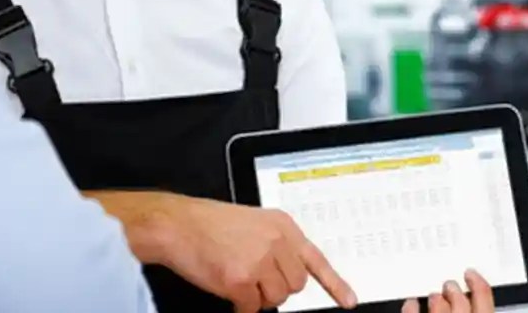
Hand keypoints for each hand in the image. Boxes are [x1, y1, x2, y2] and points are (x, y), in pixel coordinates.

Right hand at [89, 191, 355, 311]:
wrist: (178, 224)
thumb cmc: (209, 224)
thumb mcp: (253, 223)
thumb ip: (275, 244)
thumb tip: (287, 273)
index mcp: (283, 226)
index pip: (315, 259)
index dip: (335, 284)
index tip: (349, 301)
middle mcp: (276, 241)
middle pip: (295, 286)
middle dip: (275, 288)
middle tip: (253, 277)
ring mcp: (260, 260)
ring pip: (276, 299)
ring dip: (257, 296)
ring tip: (237, 277)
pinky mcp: (241, 279)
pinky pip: (252, 307)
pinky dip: (240, 305)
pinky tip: (227, 288)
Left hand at [401, 270, 493, 312]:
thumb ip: (480, 309)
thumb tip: (480, 304)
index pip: (485, 302)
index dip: (479, 285)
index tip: (471, 274)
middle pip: (460, 303)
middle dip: (455, 289)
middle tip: (450, 283)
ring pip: (437, 306)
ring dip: (435, 298)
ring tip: (434, 295)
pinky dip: (411, 308)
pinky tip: (411, 303)